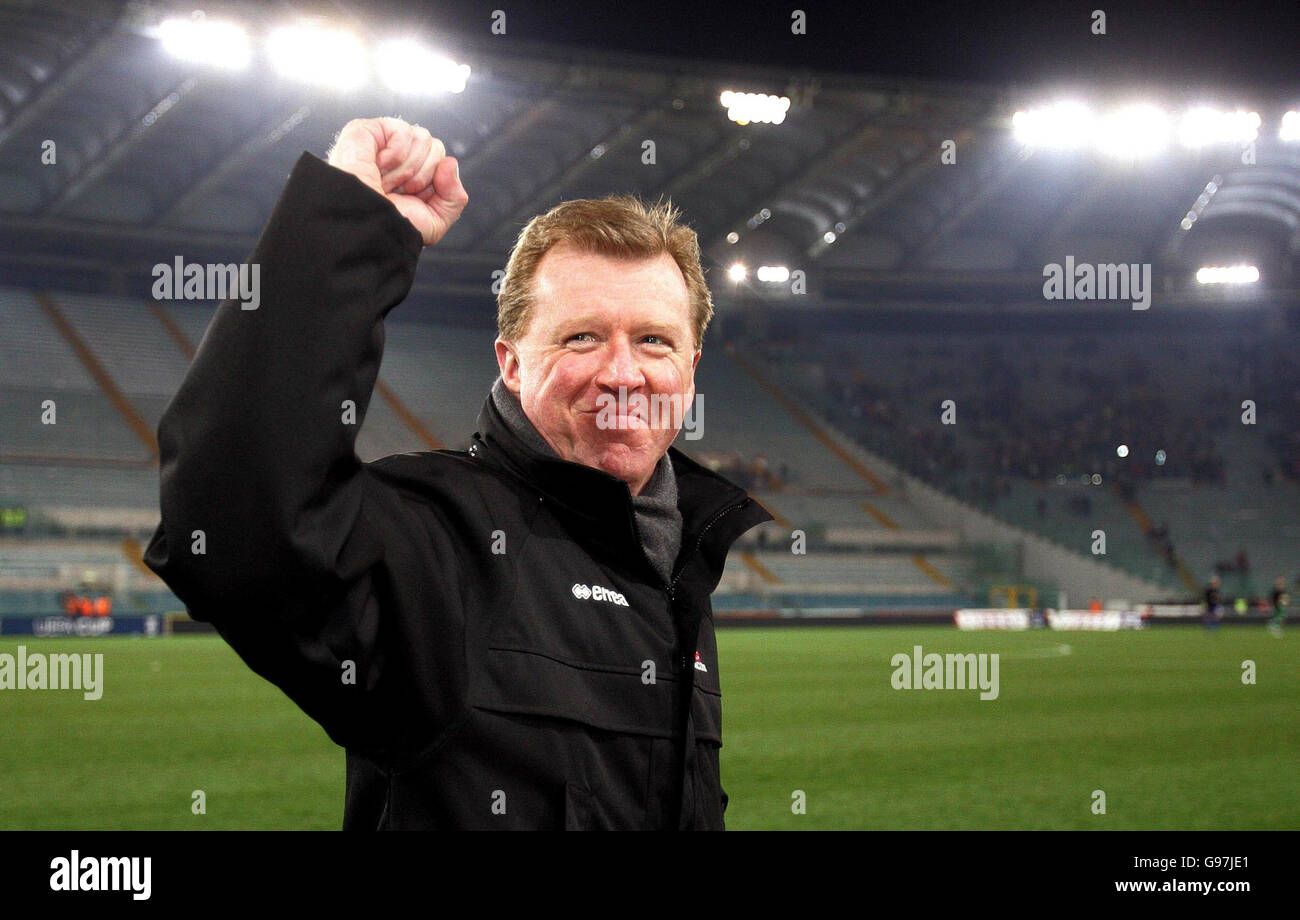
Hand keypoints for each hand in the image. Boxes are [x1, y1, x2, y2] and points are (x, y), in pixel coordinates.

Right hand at [327, 117, 468, 245]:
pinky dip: (395, 154)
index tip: (413, 196)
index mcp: (414, 175)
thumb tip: (450, 163)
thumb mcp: (435, 222)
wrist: (365, 223)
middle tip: (399, 190)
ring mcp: (384, 141)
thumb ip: (455, 197)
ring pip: (423, 137)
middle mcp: (401, 156)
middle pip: (436, 146)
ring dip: (407, 167)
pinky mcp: (368, 130)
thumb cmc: (392, 224)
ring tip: (386, 181)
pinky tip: (379, 166)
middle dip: (422, 174)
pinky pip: (403, 130)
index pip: (442, 161)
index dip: (434, 180)